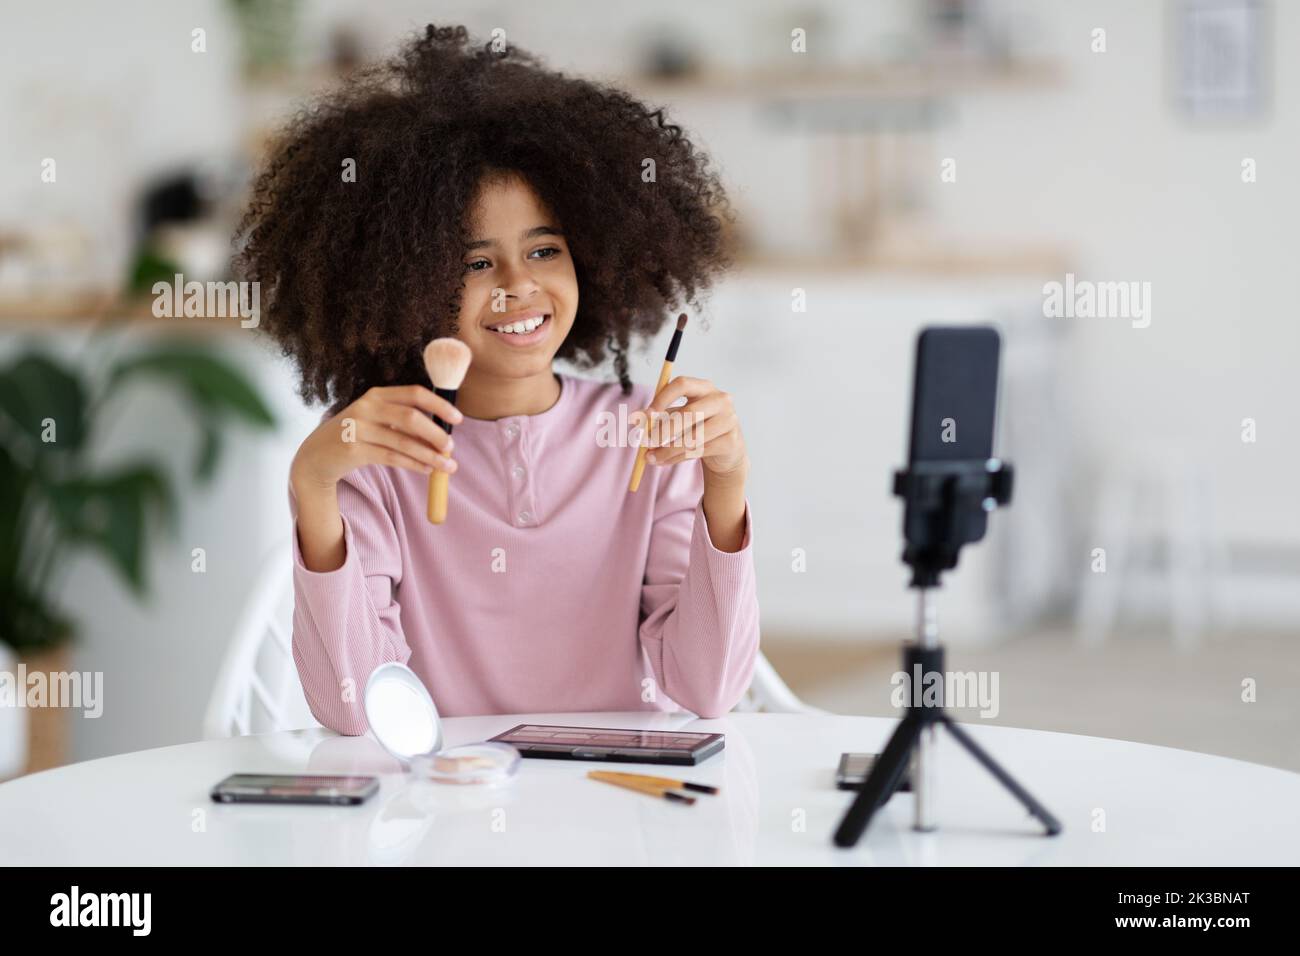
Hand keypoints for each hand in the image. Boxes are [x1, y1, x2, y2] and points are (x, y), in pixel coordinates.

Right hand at [290, 384, 461, 493]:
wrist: (316, 457)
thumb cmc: (355, 436)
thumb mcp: (376, 421)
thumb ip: (403, 422)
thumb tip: (443, 434)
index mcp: (376, 395)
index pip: (414, 394)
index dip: (439, 405)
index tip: (458, 419)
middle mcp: (365, 408)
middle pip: (410, 417)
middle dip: (435, 433)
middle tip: (451, 447)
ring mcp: (357, 429)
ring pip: (403, 442)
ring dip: (430, 455)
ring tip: (448, 466)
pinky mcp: (353, 451)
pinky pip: (391, 458)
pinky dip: (414, 464)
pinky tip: (427, 470)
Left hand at [636, 376, 748, 482]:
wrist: (727, 451)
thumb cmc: (699, 428)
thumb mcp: (681, 418)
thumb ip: (662, 416)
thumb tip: (638, 419)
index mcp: (705, 387)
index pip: (682, 384)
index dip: (663, 398)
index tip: (647, 414)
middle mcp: (720, 400)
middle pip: (689, 412)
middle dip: (664, 430)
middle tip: (646, 442)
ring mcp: (729, 420)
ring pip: (693, 437)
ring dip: (667, 449)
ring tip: (651, 457)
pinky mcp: (730, 441)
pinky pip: (698, 451)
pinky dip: (677, 458)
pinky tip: (666, 461)